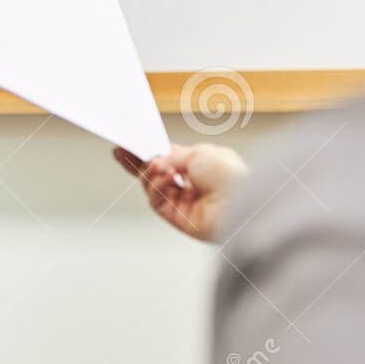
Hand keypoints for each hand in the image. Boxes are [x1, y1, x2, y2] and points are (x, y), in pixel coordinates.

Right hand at [112, 143, 249, 241]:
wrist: (243, 202)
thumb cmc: (230, 176)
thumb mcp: (198, 152)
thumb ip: (172, 155)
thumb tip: (157, 159)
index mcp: (199, 166)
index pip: (166, 159)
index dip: (148, 152)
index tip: (130, 145)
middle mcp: (190, 185)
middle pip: (154, 174)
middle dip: (137, 163)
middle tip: (121, 152)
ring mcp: (183, 202)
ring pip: (152, 187)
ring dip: (149, 174)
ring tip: (156, 164)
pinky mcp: (177, 218)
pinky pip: (156, 201)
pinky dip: (156, 187)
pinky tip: (164, 177)